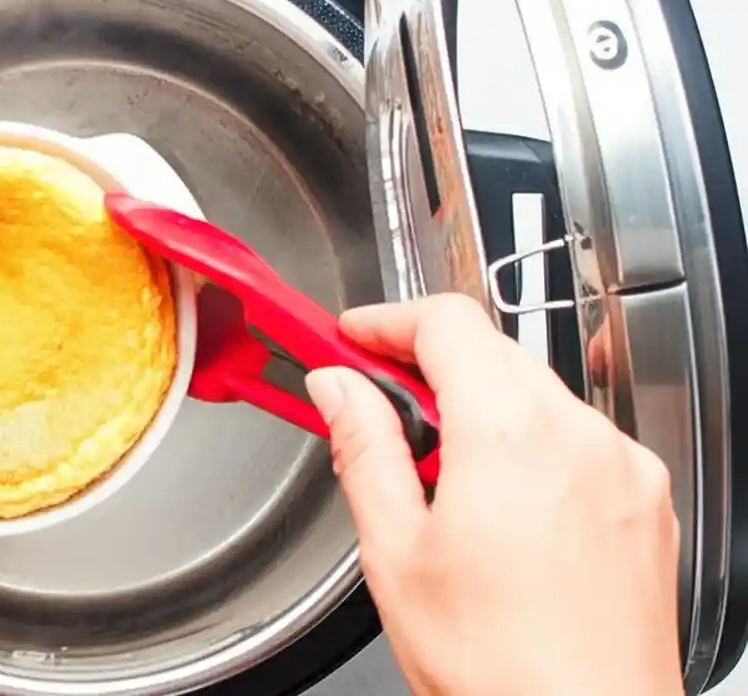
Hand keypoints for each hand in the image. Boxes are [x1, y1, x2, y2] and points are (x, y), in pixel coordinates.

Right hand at [307, 295, 681, 695]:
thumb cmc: (497, 668)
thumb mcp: (396, 553)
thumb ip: (364, 449)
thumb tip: (337, 388)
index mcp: (509, 436)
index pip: (447, 322)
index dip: (386, 320)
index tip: (351, 338)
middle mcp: (580, 436)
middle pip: (494, 350)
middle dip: (427, 363)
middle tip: (374, 399)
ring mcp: (623, 468)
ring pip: (539, 393)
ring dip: (480, 403)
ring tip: (435, 469)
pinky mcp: (645, 502)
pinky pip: (580, 439)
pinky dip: (532, 442)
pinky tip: (499, 503)